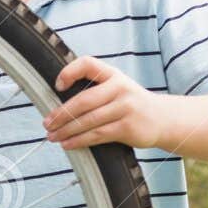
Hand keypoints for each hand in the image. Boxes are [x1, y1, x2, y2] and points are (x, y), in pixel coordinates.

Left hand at [44, 55, 165, 149]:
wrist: (161, 118)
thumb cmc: (129, 103)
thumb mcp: (116, 86)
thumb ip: (94, 89)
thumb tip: (59, 105)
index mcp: (113, 74)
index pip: (88, 64)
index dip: (70, 72)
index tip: (58, 86)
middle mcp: (120, 88)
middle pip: (84, 100)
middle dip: (61, 114)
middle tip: (47, 123)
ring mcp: (125, 108)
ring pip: (89, 121)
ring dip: (67, 130)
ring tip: (52, 136)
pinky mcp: (127, 128)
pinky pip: (97, 135)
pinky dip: (79, 141)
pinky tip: (68, 144)